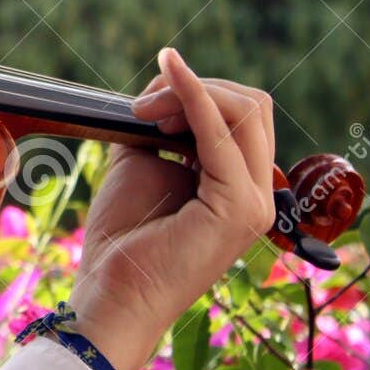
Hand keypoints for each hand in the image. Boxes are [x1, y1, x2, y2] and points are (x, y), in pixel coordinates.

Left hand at [66, 47, 275, 369]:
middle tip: (142, 107)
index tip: (144, 105)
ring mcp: (254, 202)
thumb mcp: (141, 167)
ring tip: (142, 111)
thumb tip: (158, 94)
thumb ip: (158, 130)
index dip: (194, 93)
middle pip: (252, 107)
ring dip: (189, 93)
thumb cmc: (123, 239)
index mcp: (239, 186)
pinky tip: (171, 76)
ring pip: (246, 111)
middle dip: (195, 88)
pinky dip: (194, 96)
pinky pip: (222, 134)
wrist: (112, 293)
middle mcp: (257, 193)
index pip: (242, 116)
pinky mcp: (237, 207)